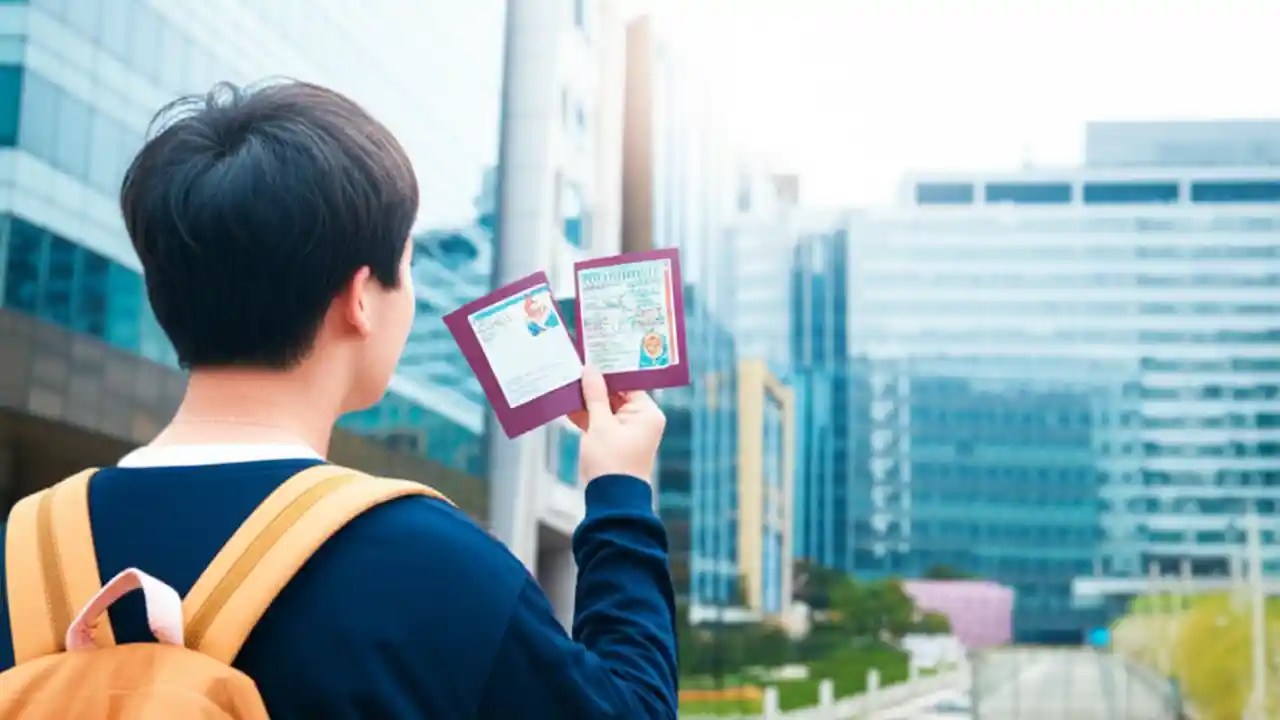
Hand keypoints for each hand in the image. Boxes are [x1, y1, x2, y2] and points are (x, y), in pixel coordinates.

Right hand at [568, 366, 665, 483]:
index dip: (609, 371)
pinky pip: (601, 422)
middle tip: (576, 368)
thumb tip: (590, 370)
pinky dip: (587, 416)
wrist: (610, 500)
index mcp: (647, 414)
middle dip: (595, 386)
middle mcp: (642, 421)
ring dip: (588, 401)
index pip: (628, 384)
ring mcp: (628, 432)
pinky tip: (568, 406)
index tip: (592, 358)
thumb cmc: (611, 463)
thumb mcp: (600, 425)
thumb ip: (595, 395)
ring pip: (606, 408)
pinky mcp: (614, 442)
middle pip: (617, 395)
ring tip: (568, 385)